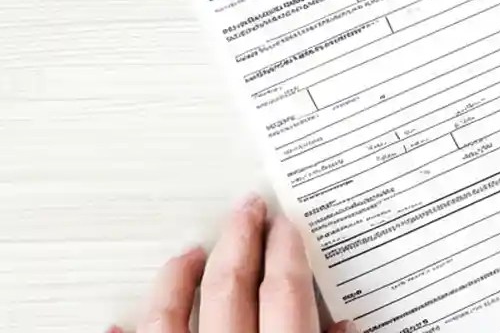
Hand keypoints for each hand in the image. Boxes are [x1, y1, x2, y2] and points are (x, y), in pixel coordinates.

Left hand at [110, 195, 352, 332]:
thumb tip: (345, 329)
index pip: (283, 291)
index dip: (286, 250)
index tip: (286, 224)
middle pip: (228, 287)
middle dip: (240, 239)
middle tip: (246, 210)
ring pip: (170, 313)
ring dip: (180, 277)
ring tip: (188, 254)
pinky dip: (129, 331)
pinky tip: (122, 321)